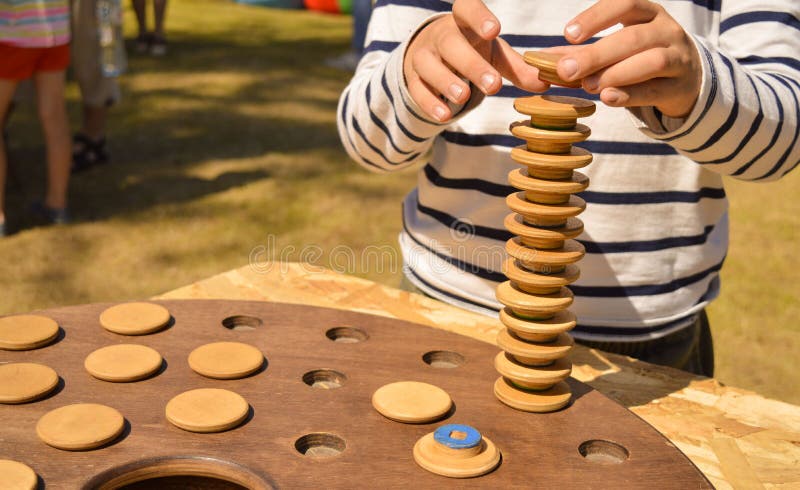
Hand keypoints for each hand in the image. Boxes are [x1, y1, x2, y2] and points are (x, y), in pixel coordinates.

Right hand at [403, 0, 547, 121]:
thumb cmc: (470, 50)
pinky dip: (430, 103)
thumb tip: (545, 84)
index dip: (479, 18)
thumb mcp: (494, 54)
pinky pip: (417, 90)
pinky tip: (445, 115)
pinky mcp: (413, 79)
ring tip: (463, 96)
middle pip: (451, 44)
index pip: (467, 9)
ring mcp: (423, 57)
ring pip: (428, 65)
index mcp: (463, 21)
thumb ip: (518, 68)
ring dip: (446, 81)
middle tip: (493, 85)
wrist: (431, 56)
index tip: (495, 30)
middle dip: (471, 64)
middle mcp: (441, 36)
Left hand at [554, 0, 701, 117]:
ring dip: (615, 73)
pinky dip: (630, 95)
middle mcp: (667, 30)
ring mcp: (678, 58)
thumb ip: (581, 52)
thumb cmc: (641, 57)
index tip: (568, 33)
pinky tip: (607, 98)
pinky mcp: (679, 87)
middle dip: (597, 54)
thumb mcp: (616, 48)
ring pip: (651, 61)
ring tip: (588, 86)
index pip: (626, 4)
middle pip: (633, 37)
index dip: (597, 17)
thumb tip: (538, 59)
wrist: (687, 79)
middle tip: (566, 70)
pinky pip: (656, 90)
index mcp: (648, 13)